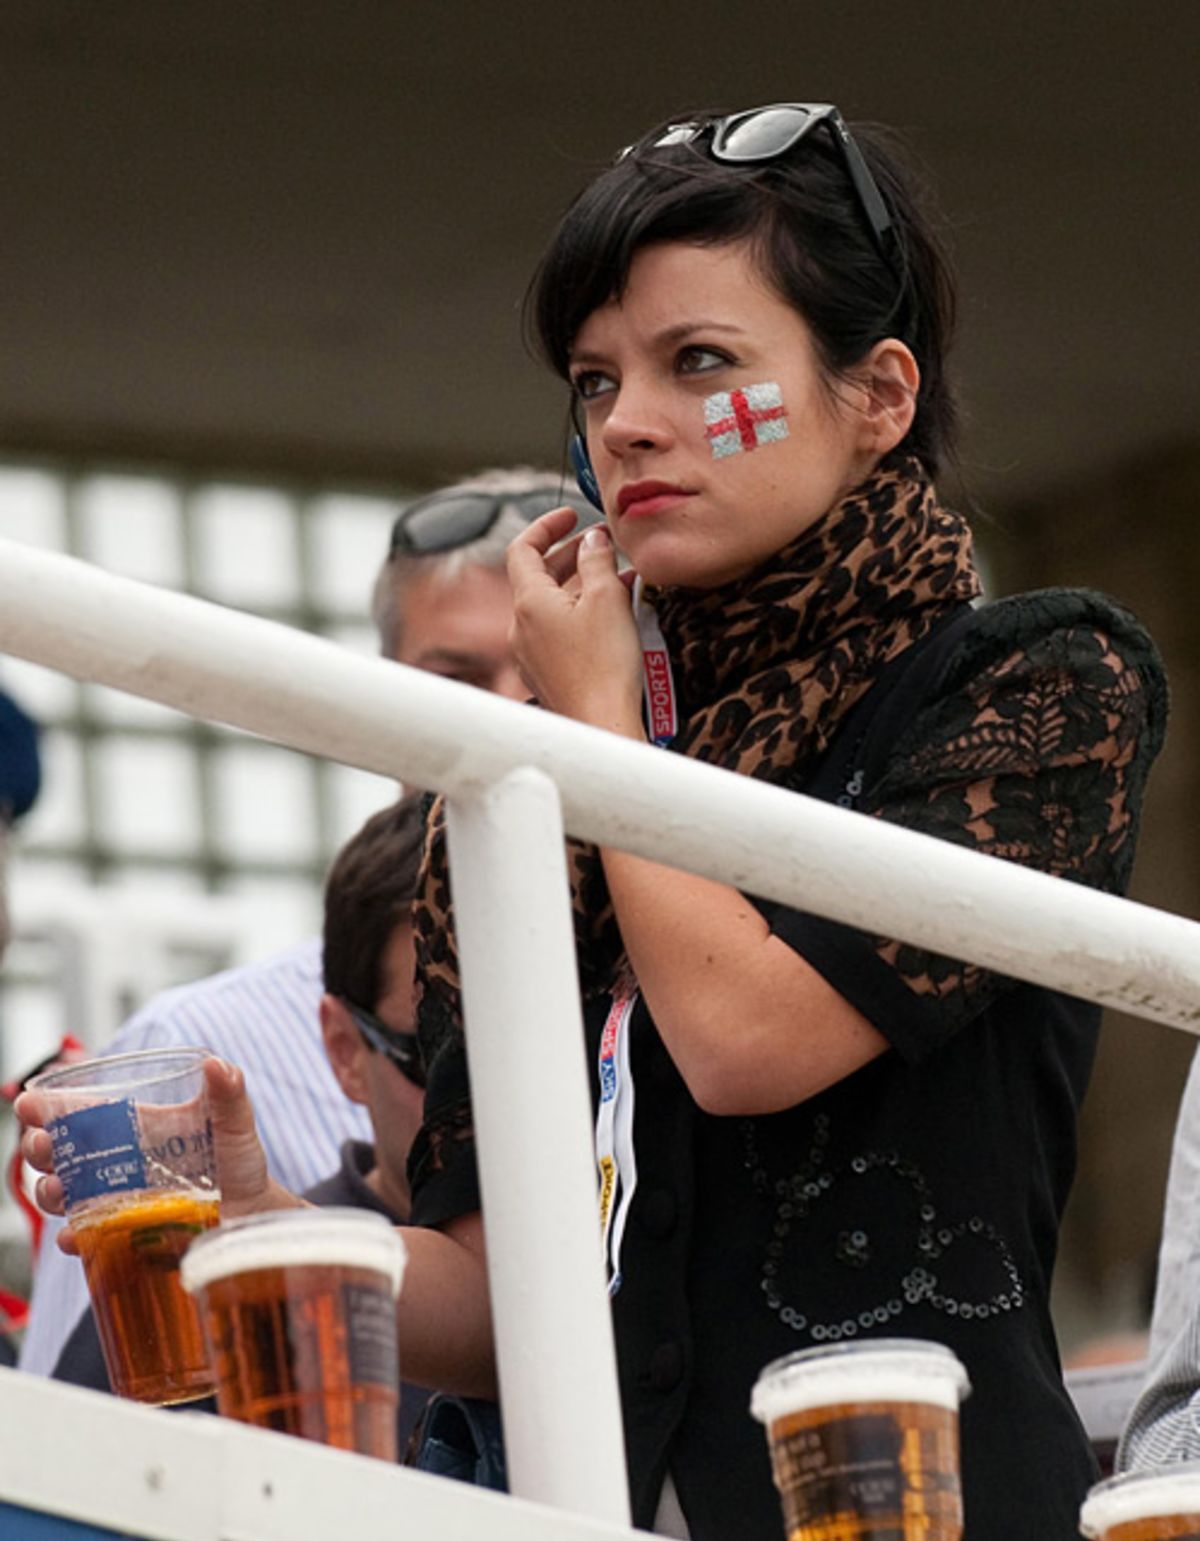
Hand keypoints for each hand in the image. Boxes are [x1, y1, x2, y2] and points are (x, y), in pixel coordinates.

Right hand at [15, 1057, 296, 1254]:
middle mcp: (118, 1164)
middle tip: (40, 1146)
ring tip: (57, 1189)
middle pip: (60, 1153)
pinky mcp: (124, 1236)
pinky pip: (87, 1238)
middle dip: (40, 1148)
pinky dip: (75, 1237)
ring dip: (50, 1190)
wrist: (253, 1211)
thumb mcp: (235, 1123)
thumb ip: (228, 1093)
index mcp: (135, 1128)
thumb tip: (217, 1064)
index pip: (82, 1112)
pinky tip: (73, 1235)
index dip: (50, 1107)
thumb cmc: (239, 1161)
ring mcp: (116, 1200)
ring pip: (64, 1194)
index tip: (28, 1103)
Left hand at [507, 510, 643, 737]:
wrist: (602, 725)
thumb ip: (597, 559)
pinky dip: (581, 613)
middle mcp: (521, 627)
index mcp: (529, 602)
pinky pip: (558, 631)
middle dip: (570, 555)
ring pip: (551, 605)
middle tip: (599, 544)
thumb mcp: (607, 598)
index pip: (523, 548)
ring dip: (581, 586)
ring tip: (617, 578)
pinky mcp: (547, 673)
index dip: (547, 525)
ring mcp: (530, 653)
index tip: (571, 516)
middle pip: (538, 576)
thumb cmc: (604, 667)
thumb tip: (593, 539)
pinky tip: (612, 616)